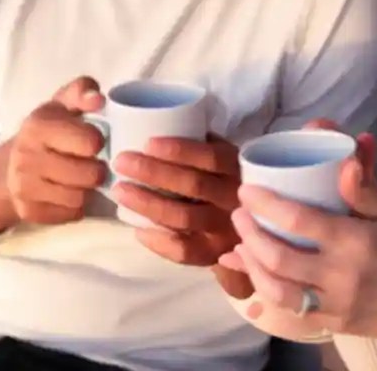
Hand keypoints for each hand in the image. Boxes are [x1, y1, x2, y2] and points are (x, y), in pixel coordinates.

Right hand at [0, 77, 108, 231]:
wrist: (6, 167)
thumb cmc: (47, 131)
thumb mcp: (61, 104)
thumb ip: (81, 92)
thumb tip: (98, 99)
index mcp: (37, 126)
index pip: (90, 142)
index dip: (98, 141)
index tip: (94, 141)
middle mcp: (26, 158)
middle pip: (90, 174)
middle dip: (97, 169)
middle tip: (91, 163)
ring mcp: (24, 188)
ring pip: (81, 197)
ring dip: (86, 189)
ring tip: (80, 177)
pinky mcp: (29, 212)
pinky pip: (71, 214)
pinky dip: (75, 206)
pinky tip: (67, 192)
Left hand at [112, 134, 243, 272]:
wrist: (256, 227)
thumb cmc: (227, 182)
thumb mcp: (224, 158)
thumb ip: (202, 144)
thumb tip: (157, 123)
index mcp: (237, 168)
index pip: (210, 157)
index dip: (178, 150)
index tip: (147, 142)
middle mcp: (235, 199)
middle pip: (192, 185)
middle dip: (152, 172)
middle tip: (121, 162)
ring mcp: (226, 229)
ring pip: (183, 217)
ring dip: (148, 204)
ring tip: (120, 191)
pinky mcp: (214, 254)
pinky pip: (183, 250)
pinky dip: (158, 241)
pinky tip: (137, 229)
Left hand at [220, 129, 376, 340]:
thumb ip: (365, 187)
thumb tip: (351, 149)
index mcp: (356, 241)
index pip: (300, 221)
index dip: (266, 204)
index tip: (247, 191)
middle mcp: (342, 275)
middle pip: (280, 257)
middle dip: (250, 233)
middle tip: (239, 213)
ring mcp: (334, 303)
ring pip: (278, 289)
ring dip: (252, 265)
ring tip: (241, 243)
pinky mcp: (331, 322)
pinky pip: (288, 310)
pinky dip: (264, 290)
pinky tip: (251, 271)